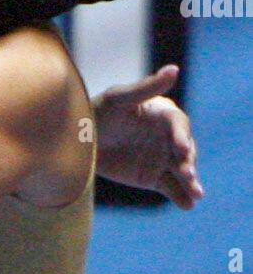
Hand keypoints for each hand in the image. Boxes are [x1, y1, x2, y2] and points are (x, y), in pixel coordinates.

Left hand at [93, 65, 202, 208]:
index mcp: (162, 115)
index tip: (182, 148)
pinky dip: (181, 197)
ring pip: (181, 171)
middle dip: (188, 163)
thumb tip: (175, 69)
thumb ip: (146, 88)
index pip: (178, 125)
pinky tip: (188, 205)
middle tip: (188, 175)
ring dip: (191, 182)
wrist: (77, 141)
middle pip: (184, 151)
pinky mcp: (154, 178)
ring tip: (196, 194)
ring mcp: (162, 158)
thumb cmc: (97, 112)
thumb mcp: (118, 98)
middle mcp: (167, 138)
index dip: (181, 135)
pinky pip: (171, 188)